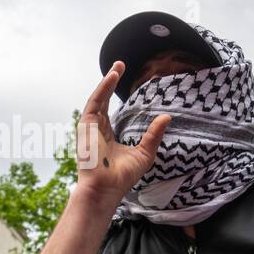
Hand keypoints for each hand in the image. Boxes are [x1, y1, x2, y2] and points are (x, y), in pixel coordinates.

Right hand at [75, 61, 170, 209]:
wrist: (106, 189)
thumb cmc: (122, 177)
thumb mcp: (144, 153)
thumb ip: (154, 135)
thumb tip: (167, 117)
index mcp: (107, 135)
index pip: (111, 109)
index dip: (118, 93)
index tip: (128, 80)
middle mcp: (96, 129)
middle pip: (103, 98)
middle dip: (111, 81)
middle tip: (121, 65)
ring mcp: (90, 126)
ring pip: (99, 97)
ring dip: (107, 80)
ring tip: (118, 65)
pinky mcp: (86, 125)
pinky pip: (95, 101)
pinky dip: (103, 88)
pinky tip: (112, 76)